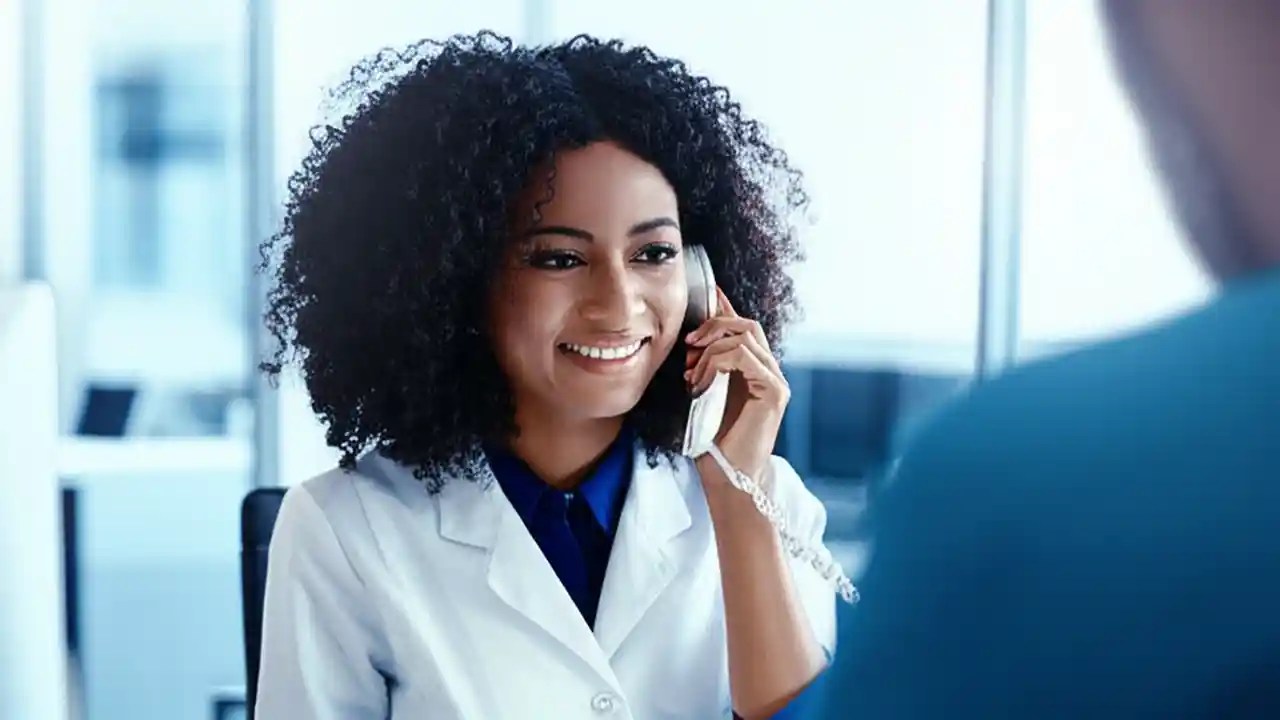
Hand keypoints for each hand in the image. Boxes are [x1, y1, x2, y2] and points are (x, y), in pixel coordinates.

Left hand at [684, 287, 789, 481]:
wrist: (726, 475)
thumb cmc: (712, 440)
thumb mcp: (701, 393)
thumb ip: (703, 365)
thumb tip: (689, 339)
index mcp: (753, 369)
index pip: (742, 326)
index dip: (723, 307)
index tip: (705, 294)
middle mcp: (769, 370)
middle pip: (745, 324)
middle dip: (712, 326)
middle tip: (687, 344)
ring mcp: (775, 380)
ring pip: (744, 336)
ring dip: (709, 349)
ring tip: (691, 373)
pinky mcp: (774, 391)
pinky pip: (744, 356)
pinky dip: (716, 362)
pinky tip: (700, 383)